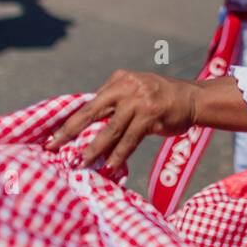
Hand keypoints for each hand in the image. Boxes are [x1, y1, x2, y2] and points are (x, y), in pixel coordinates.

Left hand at [44, 70, 199, 171]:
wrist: (193, 98)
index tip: (53, 135)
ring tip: (81, 163)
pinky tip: (111, 167)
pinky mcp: (150, 116)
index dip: (71, 120)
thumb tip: (89, 128)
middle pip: (91, 112)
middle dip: (70, 131)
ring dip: (94, 149)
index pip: (89, 102)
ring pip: (110, 130)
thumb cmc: (161, 98)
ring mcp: (138, 101)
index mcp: (118, 79)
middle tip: (53, 146)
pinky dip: (119, 156)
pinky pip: (129, 140)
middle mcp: (126, 87)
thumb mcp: (136, 90)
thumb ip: (115, 102)